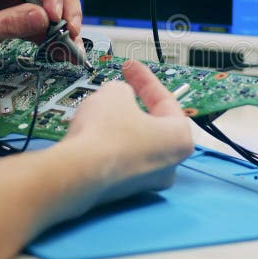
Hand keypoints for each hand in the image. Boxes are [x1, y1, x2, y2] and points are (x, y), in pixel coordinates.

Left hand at [0, 0, 82, 75]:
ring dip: (59, 17)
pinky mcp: (1, 14)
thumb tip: (44, 18)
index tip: (56, 13)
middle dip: (62, 1)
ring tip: (68, 40)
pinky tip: (55, 45)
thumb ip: (7, 25)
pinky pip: (32, 17)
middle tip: (71, 28)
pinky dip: (46, 30)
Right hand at [63, 60, 193, 203]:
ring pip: (133, 143)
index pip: (165, 100)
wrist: (77, 173)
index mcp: (180, 140)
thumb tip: (119, 98)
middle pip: (151, 124)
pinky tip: (89, 134)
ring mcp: (145, 182)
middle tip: (116, 89)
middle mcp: (169, 165)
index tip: (130, 68)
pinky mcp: (121, 191)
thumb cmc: (106, 134)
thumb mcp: (116, 93)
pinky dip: (106, 145)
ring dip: (117, 124)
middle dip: (132, 104)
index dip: (144, 79)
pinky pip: (117, 159)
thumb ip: (124, 90)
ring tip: (96, 110)